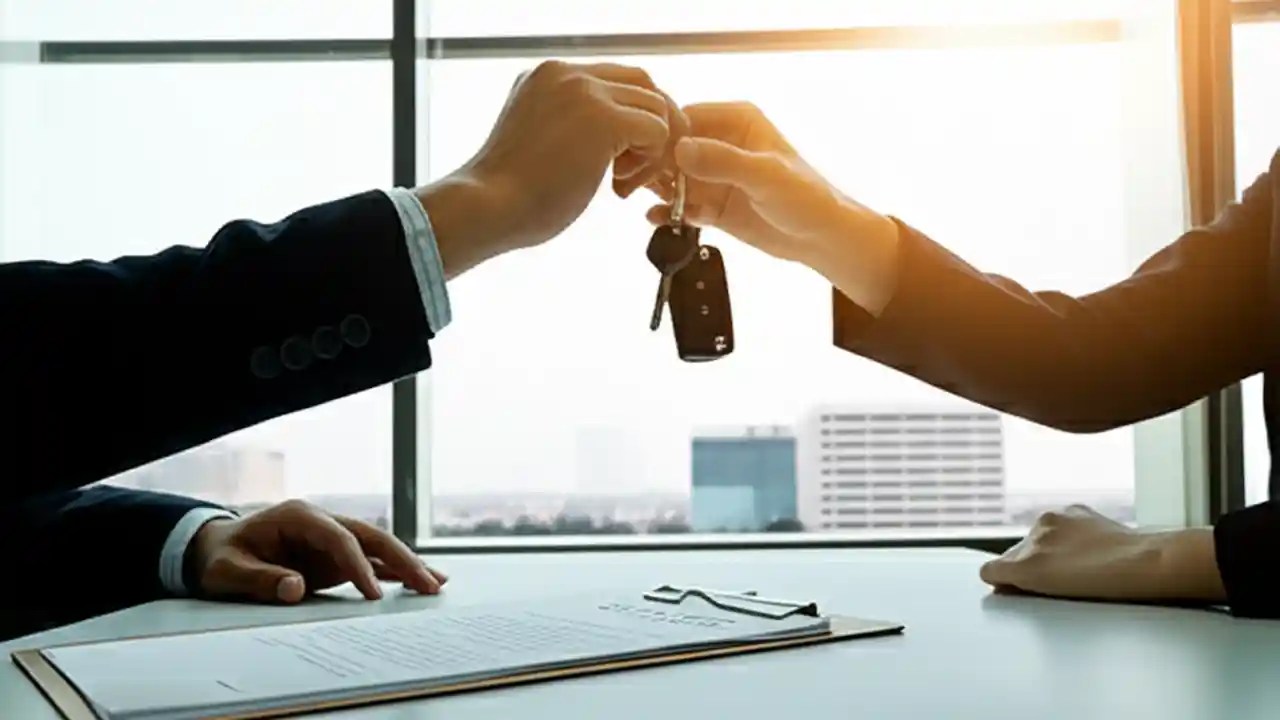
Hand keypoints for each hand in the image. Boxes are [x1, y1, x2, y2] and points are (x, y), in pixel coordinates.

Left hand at [188, 499, 446, 603]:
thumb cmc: (219, 557)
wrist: (215, 549)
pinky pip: (370, 563)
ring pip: (378, 548)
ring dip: (406, 565)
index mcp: (299, 516)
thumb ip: (259, 578)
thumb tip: (295, 589)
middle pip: (370, 536)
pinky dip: (394, 573)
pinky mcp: (334, 558)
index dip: (358, 565)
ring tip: (435, 584)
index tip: (373, 595)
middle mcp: (323, 522)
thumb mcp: (226, 571)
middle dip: (401, 559)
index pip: (338, 537)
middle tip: (427, 583)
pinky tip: (418, 583)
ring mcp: (331, 539)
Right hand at [420, 61, 684, 278]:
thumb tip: (615, 137)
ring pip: (655, 107)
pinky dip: (649, 163)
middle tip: (634, 171)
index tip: (620, 159)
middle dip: (651, 126)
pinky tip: (618, 187)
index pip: (617, 78)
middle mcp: (567, 72)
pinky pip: (657, 131)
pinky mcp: (603, 119)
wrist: (488, 208)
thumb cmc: (509, 193)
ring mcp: (586, 92)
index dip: (631, 117)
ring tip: (619, 184)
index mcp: (549, 74)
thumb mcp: (541, 139)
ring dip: (649, 150)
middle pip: (643, 84)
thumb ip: (572, 124)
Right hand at [640, 102, 899, 314]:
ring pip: (671, 177)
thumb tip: (680, 150)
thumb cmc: (806, 198)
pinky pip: (678, 205)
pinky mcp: (710, 204)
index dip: (661, 134)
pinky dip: (666, 212)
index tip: (642, 153)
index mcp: (736, 121)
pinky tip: (657, 220)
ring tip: (637, 198)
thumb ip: (723, 161)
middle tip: (634, 181)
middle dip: (652, 164)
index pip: (685, 117)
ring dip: (654, 188)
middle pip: (671, 148)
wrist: (822, 238)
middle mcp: (721, 144)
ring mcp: (714, 176)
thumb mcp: (765, 175)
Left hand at [980, 504, 1225, 603]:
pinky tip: (1006, 592)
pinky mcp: (1026, 566)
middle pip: (1023, 550)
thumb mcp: (1112, 542)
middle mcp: (1046, 522)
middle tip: (1055, 587)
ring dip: (1022, 577)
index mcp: (1069, 514)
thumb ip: (1091, 545)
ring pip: (1011, 562)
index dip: (1045, 559)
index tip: (1055, 573)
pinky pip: (993, 572)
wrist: (1145, 562)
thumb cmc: (1142, 560)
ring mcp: (1035, 543)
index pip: (1042, 538)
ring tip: (1047, 592)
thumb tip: (1085, 562)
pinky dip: (999, 583)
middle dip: (1032, 567)